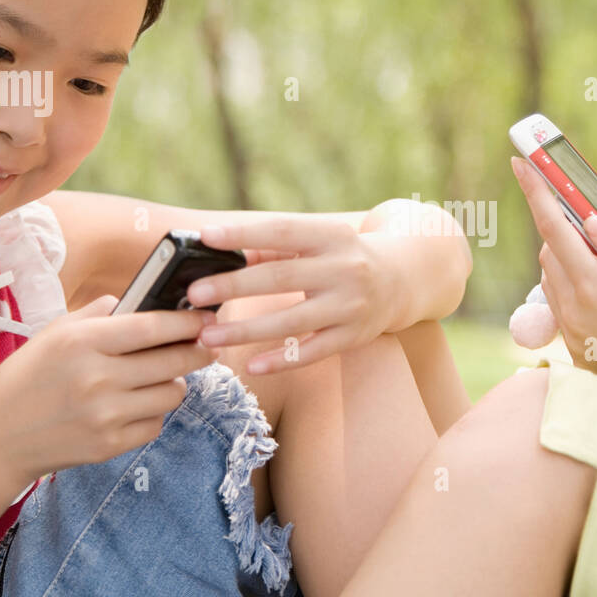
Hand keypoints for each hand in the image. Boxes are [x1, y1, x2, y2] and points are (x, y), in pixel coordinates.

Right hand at [0, 295, 217, 489]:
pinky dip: (153, 413)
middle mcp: (97, 378)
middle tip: (205, 345)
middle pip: (173, 360)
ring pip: (173, 393)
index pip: (152, 326)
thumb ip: (98, 313)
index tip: (206, 318)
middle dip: (198, 350)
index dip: (187, 321)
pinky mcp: (110, 445)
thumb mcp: (54, 333)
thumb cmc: (27, 378)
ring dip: (173, 383)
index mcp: (82, 341)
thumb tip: (141, 301)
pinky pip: (156, 423)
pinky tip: (135, 405)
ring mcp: (106, 415)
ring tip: (158, 377)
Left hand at [187, 215, 396, 373]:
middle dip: (234, 285)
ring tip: (207, 336)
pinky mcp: (353, 336)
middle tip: (195, 292)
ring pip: (291, 321)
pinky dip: (281, 361)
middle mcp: (344, 269)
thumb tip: (223, 252)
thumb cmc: (343, 257)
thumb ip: (274, 246)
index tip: (207, 236)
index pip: (283, 231)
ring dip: (245, 331)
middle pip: (281, 277)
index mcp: (331, 236)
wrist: (401, 281)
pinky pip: (311, 352)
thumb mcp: (319, 240)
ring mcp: (350, 305)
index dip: (245, 233)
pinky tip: (252, 366)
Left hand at [512, 156, 596, 421]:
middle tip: (587, 213)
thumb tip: (591, 222)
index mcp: (592, 286)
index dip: (537, 191)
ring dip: (568, 256)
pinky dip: (576, 284)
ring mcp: (574, 332)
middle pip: (551, 251)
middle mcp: (573, 309)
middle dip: (561, 225)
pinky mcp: (581, 349)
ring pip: (555, 278)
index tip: (521, 163)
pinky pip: (565, 304)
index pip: (554, 227)